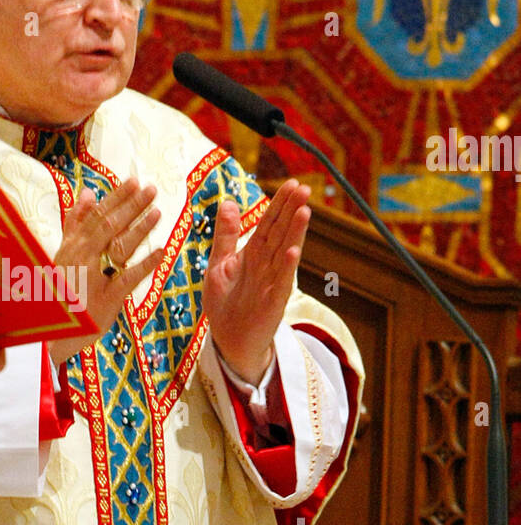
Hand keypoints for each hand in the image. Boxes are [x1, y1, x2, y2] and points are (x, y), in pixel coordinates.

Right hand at [48, 177, 164, 364]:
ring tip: (158, 213)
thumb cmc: (59, 291)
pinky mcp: (106, 300)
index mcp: (72, 246)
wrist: (49, 333)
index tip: (133, 181)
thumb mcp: (62, 253)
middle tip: (152, 189)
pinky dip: (145, 265)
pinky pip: (128, 279)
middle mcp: (82, 258)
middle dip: (131, 206)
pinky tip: (161, 252)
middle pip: (109, 227)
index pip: (96, 216)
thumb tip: (88, 192)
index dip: (116, 198)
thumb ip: (75, 223)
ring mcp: (93, 279)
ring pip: (118, 249)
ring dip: (139, 229)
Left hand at [202, 179, 310, 383]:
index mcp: (253, 255)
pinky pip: (280, 284)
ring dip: (294, 233)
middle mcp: (266, 266)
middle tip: (303, 188)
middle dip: (290, 211)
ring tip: (304, 211)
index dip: (279, 204)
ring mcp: (271, 284)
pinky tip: (293, 252)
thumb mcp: (219, 264)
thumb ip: (226, 235)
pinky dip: (286, 268)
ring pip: (284, 254)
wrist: (229, 341)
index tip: (292, 184)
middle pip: (280, 233)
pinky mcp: (272, 304)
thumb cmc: (226, 304)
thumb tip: (227, 202)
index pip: (269, 224)